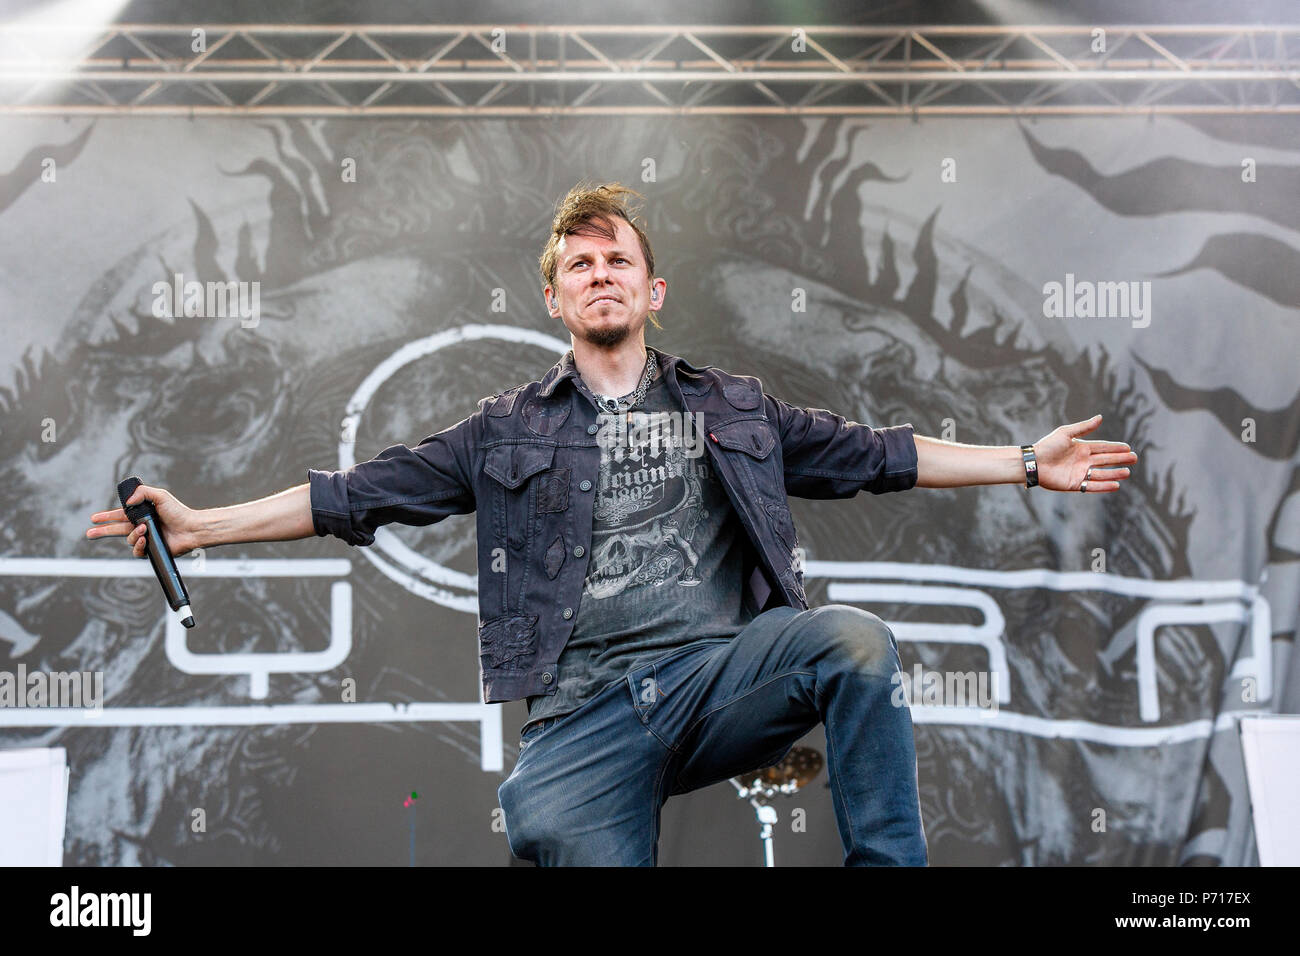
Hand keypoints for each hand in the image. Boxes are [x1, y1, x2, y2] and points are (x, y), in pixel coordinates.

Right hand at [85, 484, 202, 557]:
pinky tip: (144, 540)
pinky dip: (138, 545)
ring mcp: (146, 538)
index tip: (93, 518)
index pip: (119, 515)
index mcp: (141, 513)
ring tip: (144, 529)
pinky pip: (137, 551)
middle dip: (102, 531)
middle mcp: (142, 526)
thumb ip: (142, 493)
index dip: (106, 517)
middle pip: (116, 529)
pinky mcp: (151, 550)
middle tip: (90, 533)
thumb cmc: (178, 512)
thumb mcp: (160, 496)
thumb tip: (126, 502)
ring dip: (133, 534)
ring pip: (128, 539)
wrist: (190, 528)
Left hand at [1030, 415, 1137, 492]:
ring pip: (1101, 474)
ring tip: (1127, 472)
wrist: (1033, 463)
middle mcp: (1082, 461)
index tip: (1128, 447)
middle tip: (1134, 458)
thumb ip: (1084, 427)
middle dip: (1120, 459)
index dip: (1115, 448)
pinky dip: (1104, 486)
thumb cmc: (1047, 446)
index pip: (1102, 447)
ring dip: (1114, 473)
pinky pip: (1092, 486)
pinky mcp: (1074, 484)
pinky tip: (1116, 485)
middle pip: (1105, 460)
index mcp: (1081, 448)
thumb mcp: (1066, 433)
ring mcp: (1079, 473)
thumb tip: (1101, 417)